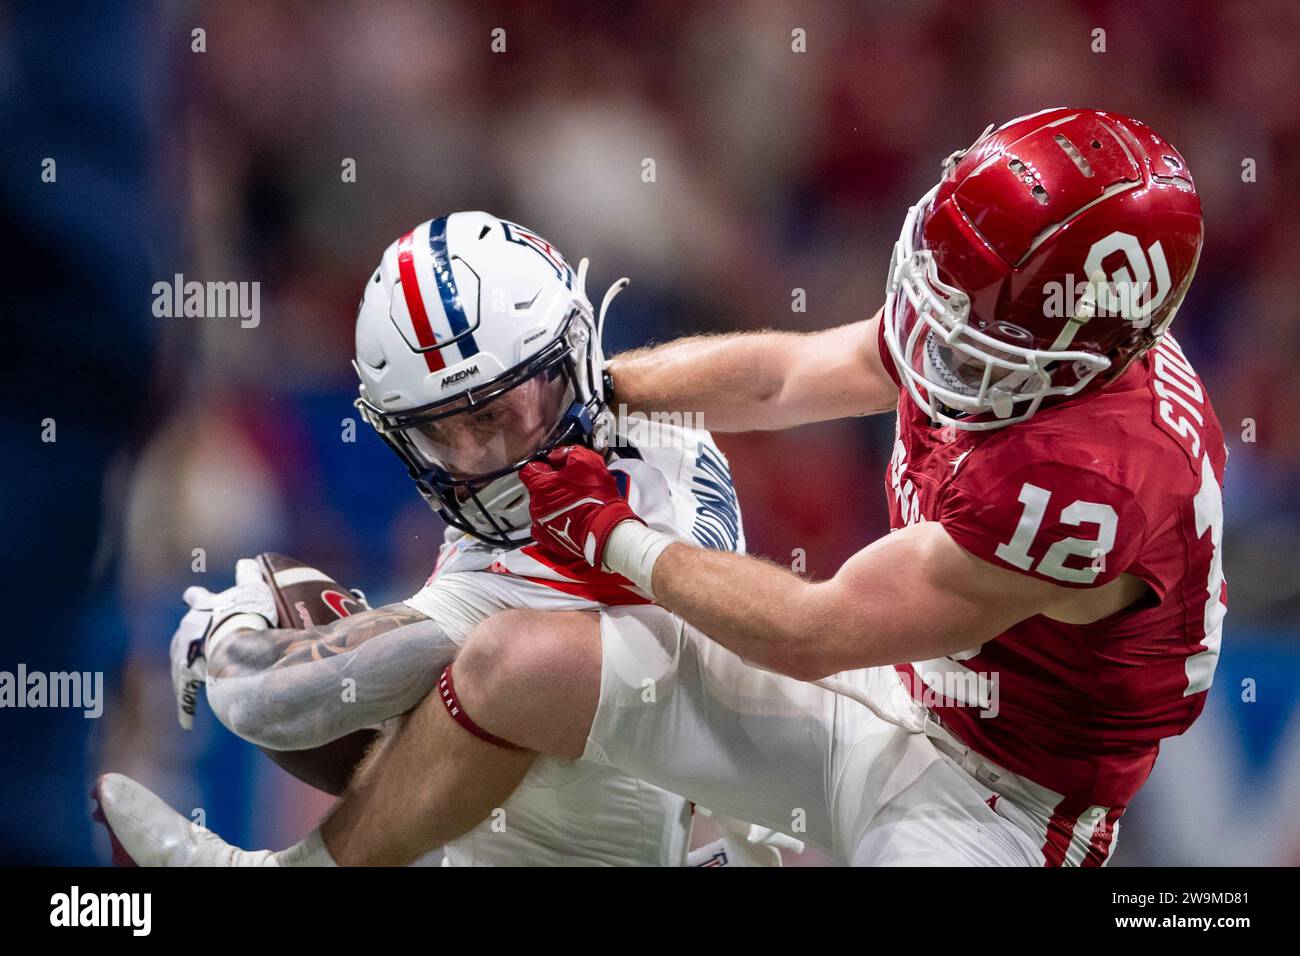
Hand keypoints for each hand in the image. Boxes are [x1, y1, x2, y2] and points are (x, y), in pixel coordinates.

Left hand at [170, 558, 277, 729]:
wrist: (233, 642)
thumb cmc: (246, 614)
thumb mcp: (253, 590)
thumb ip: (249, 575)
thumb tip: (247, 561)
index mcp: (202, 606)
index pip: (197, 596)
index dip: (198, 597)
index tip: (193, 596)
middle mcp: (187, 629)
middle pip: (183, 632)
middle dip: (189, 638)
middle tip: (197, 645)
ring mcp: (184, 654)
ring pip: (180, 663)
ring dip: (187, 671)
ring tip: (195, 681)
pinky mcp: (186, 678)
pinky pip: (185, 695)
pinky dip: (186, 708)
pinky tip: (187, 723)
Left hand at [520, 446, 642, 567]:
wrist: (604, 529)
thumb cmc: (596, 499)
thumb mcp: (586, 462)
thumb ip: (567, 453)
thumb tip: (558, 454)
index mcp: (540, 486)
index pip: (528, 470)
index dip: (542, 465)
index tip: (553, 467)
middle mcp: (535, 506)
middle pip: (536, 489)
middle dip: (550, 485)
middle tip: (570, 485)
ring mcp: (540, 524)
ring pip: (541, 507)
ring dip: (553, 503)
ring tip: (574, 503)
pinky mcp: (548, 539)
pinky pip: (546, 525)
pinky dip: (555, 520)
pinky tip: (569, 517)